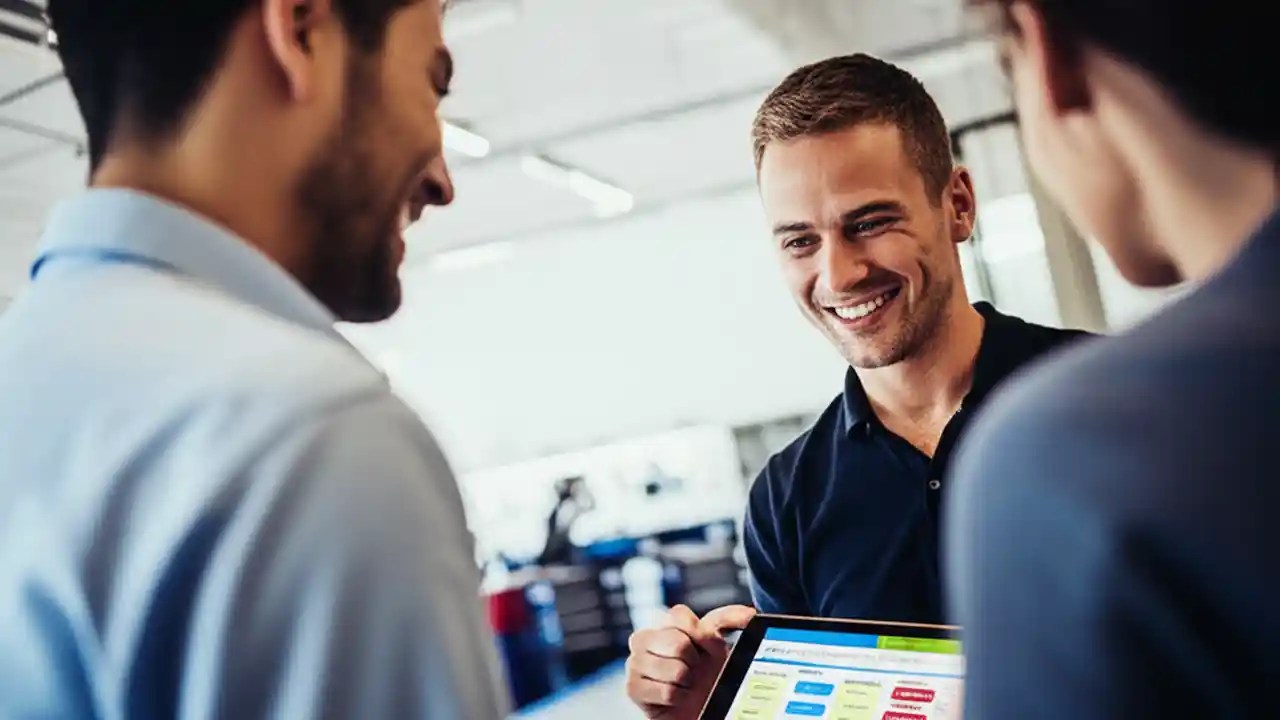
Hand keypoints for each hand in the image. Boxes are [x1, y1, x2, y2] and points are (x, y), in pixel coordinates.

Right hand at [625, 604, 756, 719]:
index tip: (710, 649)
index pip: (678, 615)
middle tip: (694, 670)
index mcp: (663, 624)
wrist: (701, 706)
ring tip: (685, 684)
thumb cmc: (708, 675)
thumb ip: (730, 621)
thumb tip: (751, 613)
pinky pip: (667, 692)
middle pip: (677, 642)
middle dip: (694, 661)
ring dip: (687, 682)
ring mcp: (635, 663)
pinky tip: (677, 697)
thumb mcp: (719, 644)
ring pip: (674, 670)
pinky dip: (679, 698)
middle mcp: (644, 639)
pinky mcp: (633, 688)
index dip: (701, 635)